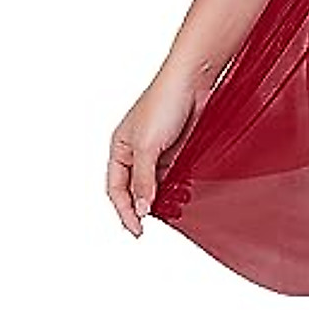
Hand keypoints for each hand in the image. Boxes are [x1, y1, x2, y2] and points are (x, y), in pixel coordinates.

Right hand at [105, 65, 212, 236]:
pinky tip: (181, 195)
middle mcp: (135, 151)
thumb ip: (144, 180)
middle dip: (140, 207)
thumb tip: (141, 209)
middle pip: (134, 189)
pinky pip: (172, 174)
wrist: (192, 80)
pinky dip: (175, 186)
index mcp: (119, 149)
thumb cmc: (164, 102)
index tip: (137, 229)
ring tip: (169, 213)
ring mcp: (157, 149)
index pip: (116, 189)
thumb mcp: (148, 146)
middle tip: (151, 226)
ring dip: (159, 198)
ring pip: (154, 183)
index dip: (124, 211)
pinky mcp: (177, 147)